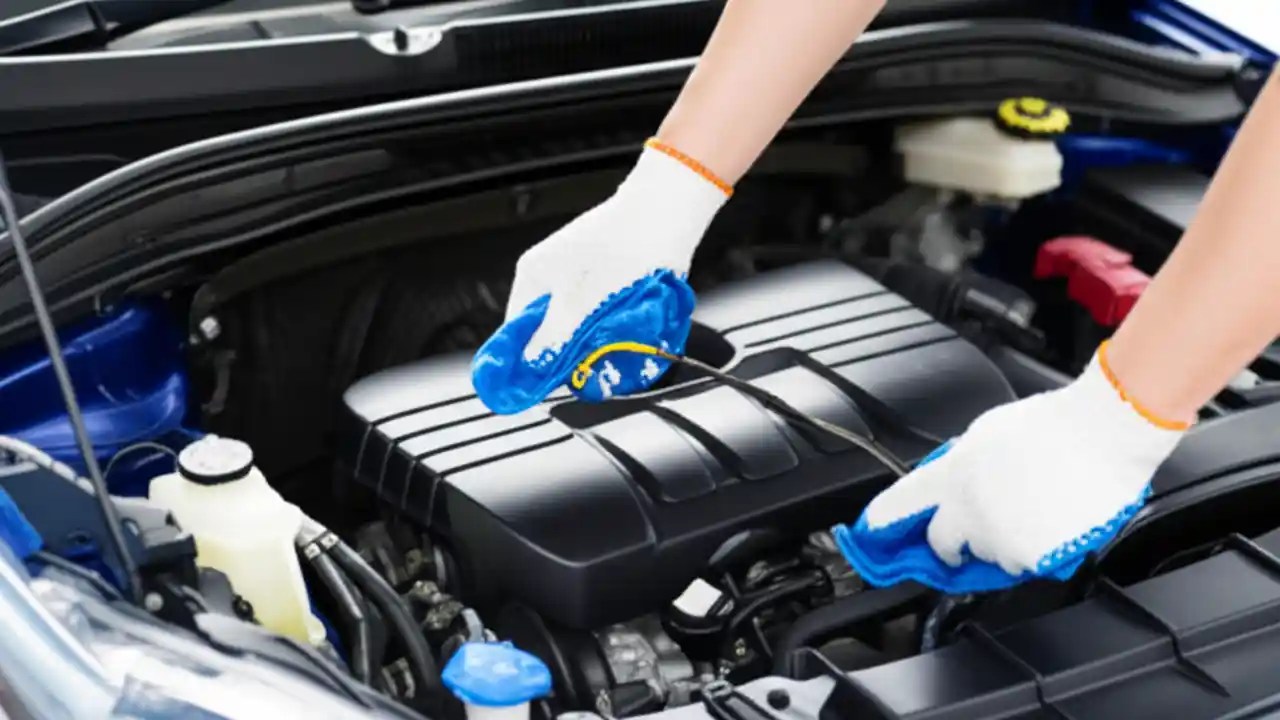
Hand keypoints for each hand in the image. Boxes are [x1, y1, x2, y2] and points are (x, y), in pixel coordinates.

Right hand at [505, 139, 729, 361]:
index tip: (545, 384)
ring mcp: (580, 278)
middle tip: (592, 360)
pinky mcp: (607, 280)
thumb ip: (554, 337)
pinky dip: (613, 325)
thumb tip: (531, 367)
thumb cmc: (624, 246)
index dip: (529, 362)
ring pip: (579, 326)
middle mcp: (551, 277)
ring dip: (595, 340)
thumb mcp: (581, 302)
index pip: (516, 333)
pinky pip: (601, 315)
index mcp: (533, 277)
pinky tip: (629, 324)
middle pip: (550, 332)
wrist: (667, 212)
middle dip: (570, 351)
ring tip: (616, 337)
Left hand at [836, 342, 1186, 590]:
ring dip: (1002, 542)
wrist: (1105, 431)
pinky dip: (1035, 554)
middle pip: (941, 543)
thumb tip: (950, 484)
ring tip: (1035, 507)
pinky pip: (1022, 565)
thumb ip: (961, 465)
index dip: (880, 524)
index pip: (899, 505)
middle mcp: (967, 508)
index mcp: (952, 472)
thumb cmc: (1054, 425)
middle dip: (953, 541)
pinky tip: (1052, 522)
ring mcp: (997, 535)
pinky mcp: (1028, 556)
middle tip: (979, 526)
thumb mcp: (987, 433)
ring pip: (987, 555)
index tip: (866, 537)